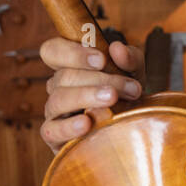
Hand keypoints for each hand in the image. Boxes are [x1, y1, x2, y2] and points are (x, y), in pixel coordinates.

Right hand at [38, 37, 145, 154]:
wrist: (132, 130)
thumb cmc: (126, 95)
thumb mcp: (134, 72)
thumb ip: (129, 58)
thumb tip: (117, 49)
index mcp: (69, 66)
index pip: (52, 51)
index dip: (72, 53)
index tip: (101, 59)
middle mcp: (57, 87)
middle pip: (64, 76)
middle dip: (98, 79)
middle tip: (128, 87)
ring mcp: (54, 112)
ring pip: (58, 99)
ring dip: (87, 96)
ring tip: (112, 98)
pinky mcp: (54, 136)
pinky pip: (52, 130)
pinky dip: (68, 126)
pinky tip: (86, 123)